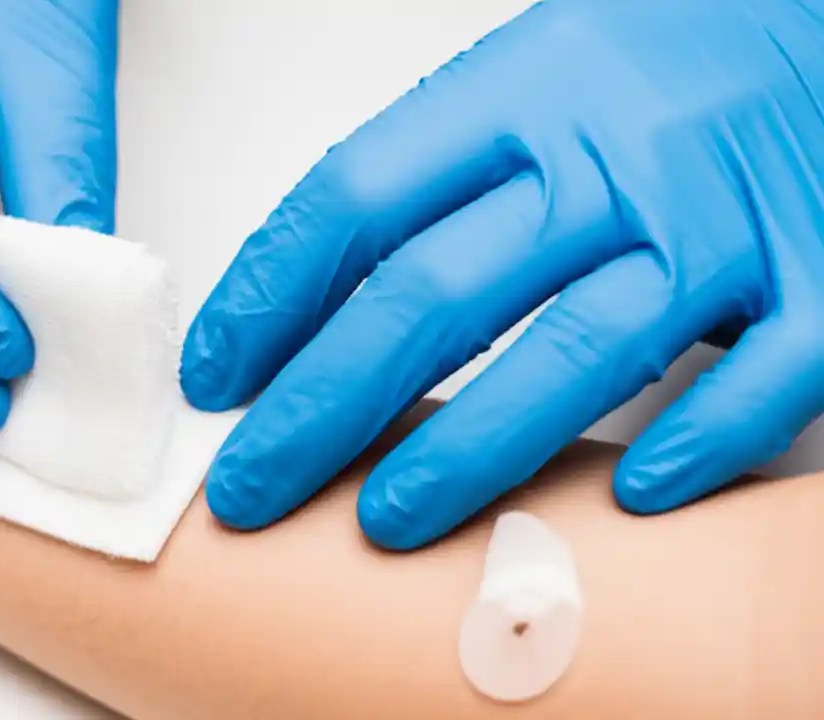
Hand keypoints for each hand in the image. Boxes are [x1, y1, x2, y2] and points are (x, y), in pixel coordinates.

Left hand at [182, 0, 823, 547]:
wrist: (821, 14)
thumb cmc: (651, 65)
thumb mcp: (526, 77)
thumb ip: (431, 177)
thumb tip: (302, 305)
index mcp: (521, 94)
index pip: (355, 199)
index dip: (267, 297)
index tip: (212, 375)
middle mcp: (613, 161)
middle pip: (435, 295)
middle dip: (322, 406)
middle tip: (250, 487)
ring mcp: (718, 226)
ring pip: (575, 356)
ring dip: (466, 451)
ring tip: (380, 525)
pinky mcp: (820, 283)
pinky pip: (760, 380)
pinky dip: (697, 445)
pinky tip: (627, 502)